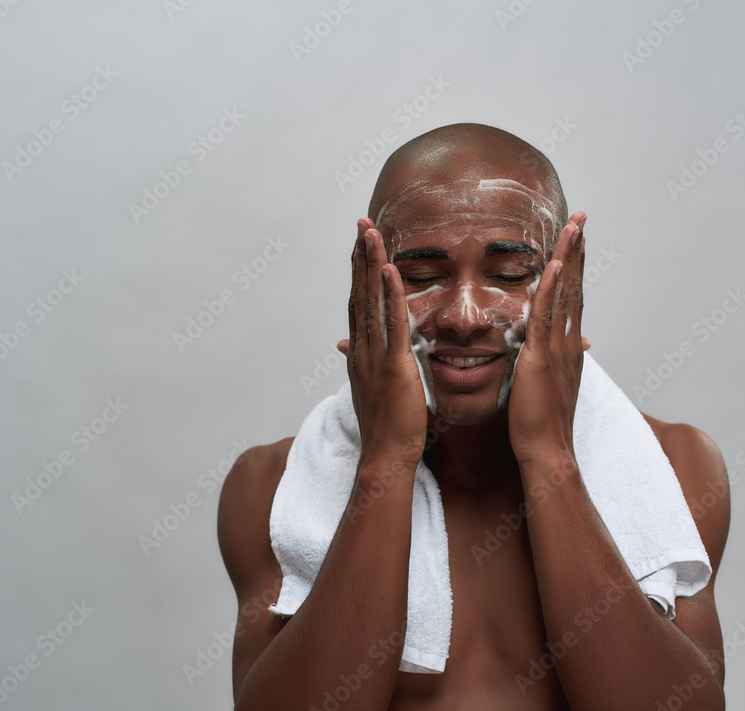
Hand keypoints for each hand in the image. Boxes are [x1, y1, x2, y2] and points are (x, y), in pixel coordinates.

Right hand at [337, 219, 427, 466]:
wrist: (385, 456)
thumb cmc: (386, 427)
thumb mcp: (373, 389)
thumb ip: (364, 364)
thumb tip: (349, 349)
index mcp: (360, 354)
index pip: (358, 304)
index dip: (358, 274)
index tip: (360, 247)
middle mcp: (362, 349)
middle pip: (359, 294)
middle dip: (360, 257)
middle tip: (361, 225)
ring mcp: (375, 357)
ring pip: (371, 302)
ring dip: (370, 265)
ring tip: (370, 234)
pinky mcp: (394, 366)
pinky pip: (392, 324)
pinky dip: (390, 295)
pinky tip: (389, 270)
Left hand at [507, 211, 587, 466]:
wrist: (546, 451)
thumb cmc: (541, 425)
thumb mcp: (548, 387)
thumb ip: (550, 365)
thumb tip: (550, 352)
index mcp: (568, 349)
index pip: (572, 300)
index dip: (575, 269)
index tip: (576, 243)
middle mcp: (568, 343)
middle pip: (575, 286)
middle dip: (578, 251)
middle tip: (581, 219)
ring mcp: (558, 348)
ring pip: (565, 293)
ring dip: (569, 256)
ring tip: (573, 226)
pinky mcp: (541, 357)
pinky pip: (546, 315)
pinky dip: (551, 288)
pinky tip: (554, 264)